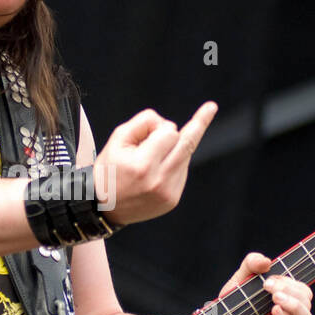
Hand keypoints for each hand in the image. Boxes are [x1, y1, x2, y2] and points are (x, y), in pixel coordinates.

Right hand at [94, 102, 216, 226]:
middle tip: (211, 106)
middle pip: (187, 143)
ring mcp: (169, 193)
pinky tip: (155, 172)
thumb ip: (144, 123)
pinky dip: (172, 164)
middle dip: (198, 123)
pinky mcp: (173, 200)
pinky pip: (181, 171)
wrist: (103, 208)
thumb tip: (171, 125)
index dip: (159, 128)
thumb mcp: (117, 139)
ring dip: (172, 149)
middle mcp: (159, 181)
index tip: (149, 131)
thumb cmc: (109, 169)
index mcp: (143, 165)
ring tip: (150, 159)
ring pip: (185, 156)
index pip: (169, 133)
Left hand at [212, 252, 314, 314]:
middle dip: (290, 290)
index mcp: (286, 300)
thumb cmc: (233, 308)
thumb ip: (251, 265)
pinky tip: (275, 311)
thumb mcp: (239, 281)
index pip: (302, 290)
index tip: (267, 279)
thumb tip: (266, 261)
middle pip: (307, 302)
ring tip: (276, 298)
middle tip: (267, 286)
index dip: (289, 282)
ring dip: (295, 306)